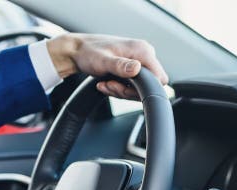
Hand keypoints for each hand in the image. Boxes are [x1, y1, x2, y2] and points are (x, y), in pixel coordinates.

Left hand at [46, 33, 167, 98]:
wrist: (77, 51)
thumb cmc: (88, 52)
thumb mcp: (102, 61)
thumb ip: (120, 66)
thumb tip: (137, 69)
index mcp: (142, 50)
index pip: (159, 78)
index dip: (144, 89)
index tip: (123, 87)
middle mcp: (144, 55)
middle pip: (150, 85)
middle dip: (129, 91)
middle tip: (110, 85)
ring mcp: (140, 62)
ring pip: (141, 88)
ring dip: (123, 91)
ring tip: (106, 84)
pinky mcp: (134, 68)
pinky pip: (134, 86)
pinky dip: (121, 89)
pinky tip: (108, 82)